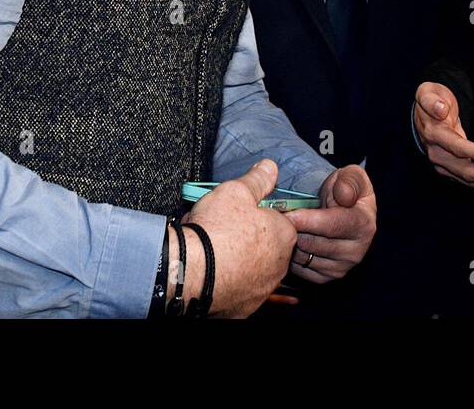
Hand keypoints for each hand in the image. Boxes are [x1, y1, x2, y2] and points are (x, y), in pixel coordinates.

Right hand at [182, 159, 297, 317]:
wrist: (189, 271)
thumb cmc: (216, 229)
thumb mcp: (236, 191)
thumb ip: (257, 179)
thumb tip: (270, 167)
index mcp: (284, 235)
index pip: (278, 219)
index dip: (256, 213)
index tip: (238, 212)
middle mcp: (279, 265)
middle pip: (266, 244)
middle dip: (246, 236)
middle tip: (222, 228)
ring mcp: (263, 288)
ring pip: (252, 267)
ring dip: (238, 259)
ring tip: (212, 249)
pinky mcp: (245, 307)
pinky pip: (240, 289)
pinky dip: (229, 281)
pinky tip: (213, 272)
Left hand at [283, 164, 376, 283]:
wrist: (341, 210)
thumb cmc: (344, 189)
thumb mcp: (352, 176)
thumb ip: (350, 181)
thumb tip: (344, 196)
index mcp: (364, 225)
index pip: (332, 225)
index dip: (307, 220)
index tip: (286, 213)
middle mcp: (356, 251)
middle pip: (314, 243)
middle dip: (292, 229)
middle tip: (275, 217)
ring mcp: (342, 267)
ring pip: (303, 257)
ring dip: (288, 242)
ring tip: (281, 226)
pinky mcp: (327, 278)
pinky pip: (300, 269)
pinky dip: (290, 255)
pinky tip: (288, 240)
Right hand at [413, 82, 473, 189]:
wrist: (426, 113)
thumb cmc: (432, 100)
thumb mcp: (427, 92)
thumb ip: (431, 100)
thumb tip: (440, 110)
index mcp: (435, 136)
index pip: (458, 148)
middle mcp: (439, 155)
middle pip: (466, 171)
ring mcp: (446, 166)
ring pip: (472, 180)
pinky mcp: (454, 171)